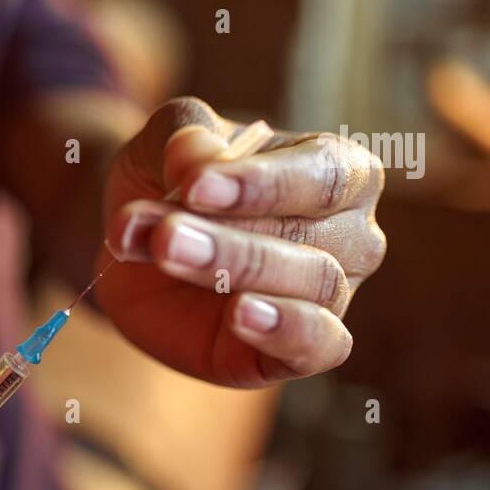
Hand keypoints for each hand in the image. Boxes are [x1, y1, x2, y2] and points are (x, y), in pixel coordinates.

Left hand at [97, 97, 385, 386]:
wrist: (138, 250)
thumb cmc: (167, 184)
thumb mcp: (161, 146)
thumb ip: (183, 139)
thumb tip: (199, 158)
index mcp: (337, 169)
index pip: (326, 173)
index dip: (263, 182)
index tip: (196, 186)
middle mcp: (351, 234)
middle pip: (310, 233)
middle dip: (226, 233)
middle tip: (162, 231)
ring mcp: (333, 294)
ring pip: (313, 284)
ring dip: (234, 269)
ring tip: (166, 253)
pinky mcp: (302, 350)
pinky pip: (321, 346)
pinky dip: (286, 331)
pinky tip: (240, 316)